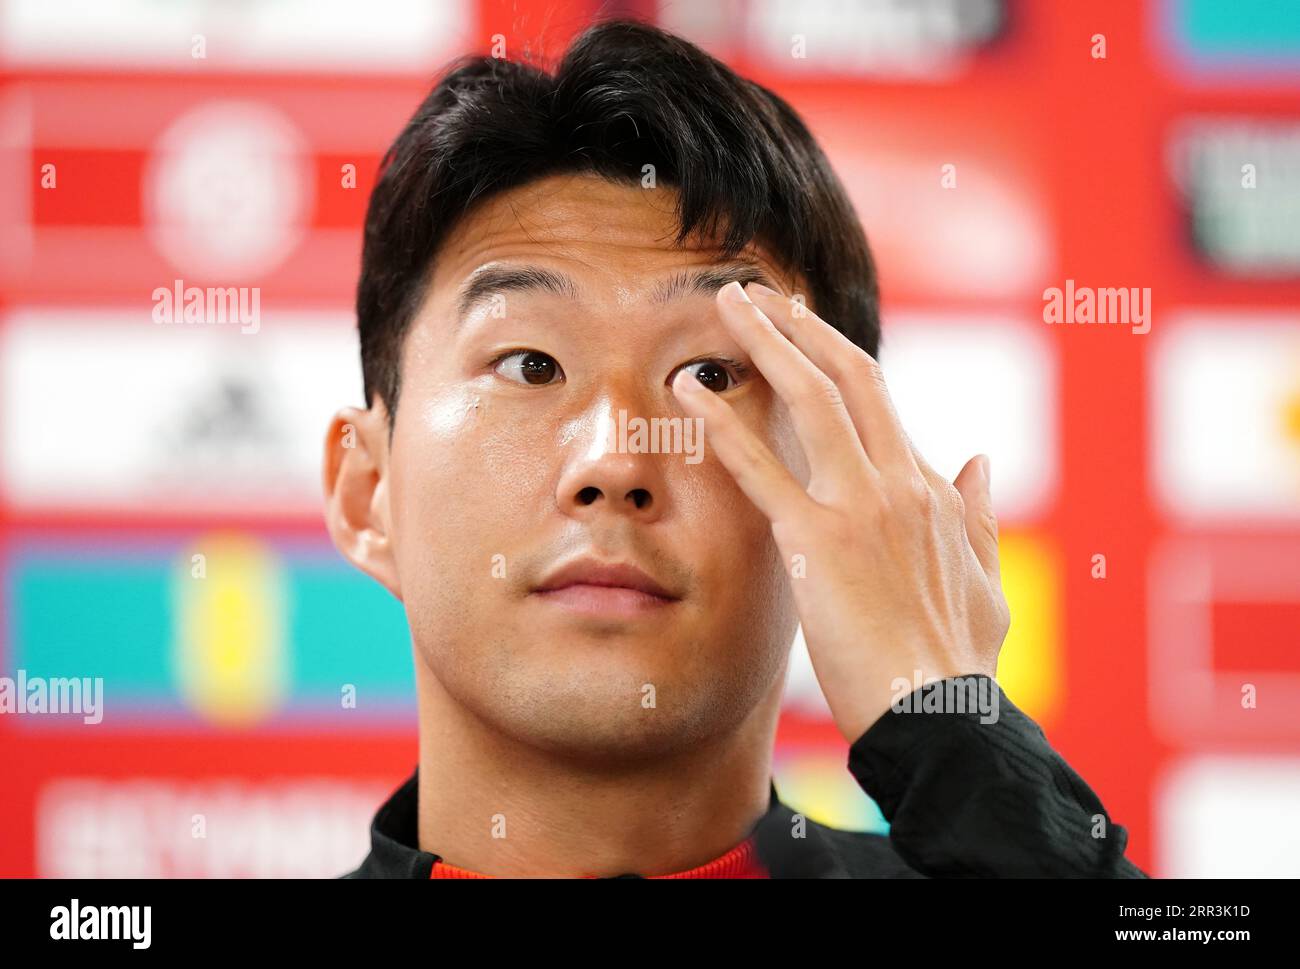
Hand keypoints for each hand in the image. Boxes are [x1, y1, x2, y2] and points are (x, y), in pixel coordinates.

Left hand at [671, 280, 1009, 743]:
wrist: (943, 718)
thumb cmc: (958, 663)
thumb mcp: (986, 580)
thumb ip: (978, 515)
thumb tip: (979, 460)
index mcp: (934, 491)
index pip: (881, 408)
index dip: (836, 364)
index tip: (799, 339)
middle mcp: (902, 482)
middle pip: (850, 376)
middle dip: (801, 325)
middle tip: (759, 293)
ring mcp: (861, 506)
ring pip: (813, 397)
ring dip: (767, 340)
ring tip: (728, 303)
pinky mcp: (818, 541)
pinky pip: (762, 468)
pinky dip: (722, 424)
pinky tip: (688, 393)